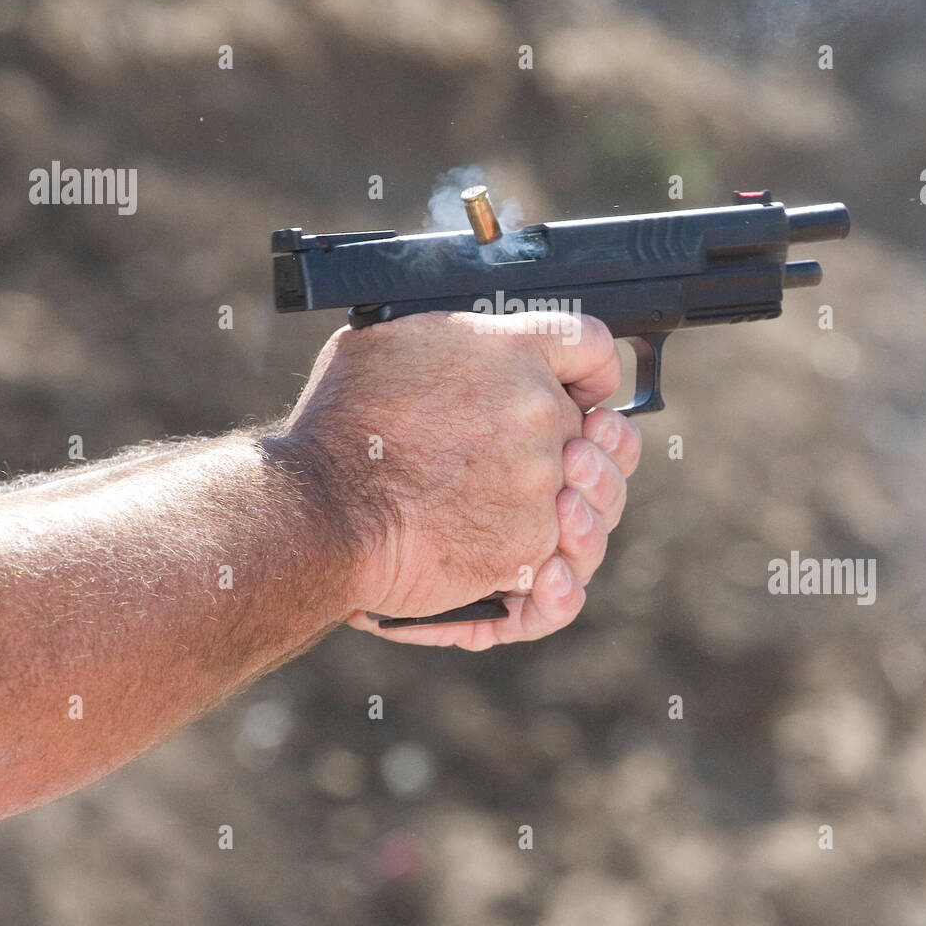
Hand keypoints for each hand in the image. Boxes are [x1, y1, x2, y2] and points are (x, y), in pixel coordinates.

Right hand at [280, 311, 641, 648]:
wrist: (324, 512)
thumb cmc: (339, 429)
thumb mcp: (386, 345)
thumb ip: (450, 344)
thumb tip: (466, 348)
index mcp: (511, 352)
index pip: (588, 344)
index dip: (596, 370)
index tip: (588, 390)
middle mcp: (539, 413)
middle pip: (601, 434)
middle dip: (588, 451)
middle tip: (567, 463)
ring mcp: (540, 484)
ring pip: (596, 504)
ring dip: (585, 512)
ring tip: (558, 516)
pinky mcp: (530, 549)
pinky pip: (567, 571)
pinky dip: (557, 581)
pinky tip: (547, 574)